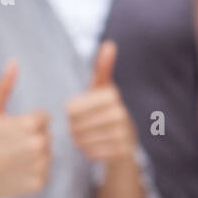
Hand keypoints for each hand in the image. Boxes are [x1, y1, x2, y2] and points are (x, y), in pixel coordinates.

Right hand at [0, 60, 50, 197]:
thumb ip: (4, 86)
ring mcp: (41, 165)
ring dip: (34, 157)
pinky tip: (13, 173)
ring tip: (11, 160)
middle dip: (31, 139)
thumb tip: (13, 61)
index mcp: (32, 123)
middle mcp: (40, 144)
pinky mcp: (40, 183)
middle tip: (9, 147)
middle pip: (46, 136)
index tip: (9, 132)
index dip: (26, 124)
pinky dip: (31, 174)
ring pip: (46, 155)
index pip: (43, 118)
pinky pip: (43, 173)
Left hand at [66, 41, 136, 165]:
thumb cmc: (106, 110)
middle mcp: (120, 113)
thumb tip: (110, 44)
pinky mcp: (122, 151)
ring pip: (81, 141)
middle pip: (75, 125)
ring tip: (89, 136)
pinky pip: (91, 153)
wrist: (126, 140)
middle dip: (75, 128)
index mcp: (111, 95)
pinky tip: (96, 146)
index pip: (71, 109)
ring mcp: (123, 134)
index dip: (71, 112)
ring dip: (80, 140)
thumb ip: (103, 67)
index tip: (80, 111)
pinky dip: (89, 151)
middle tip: (83, 126)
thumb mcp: (103, 88)